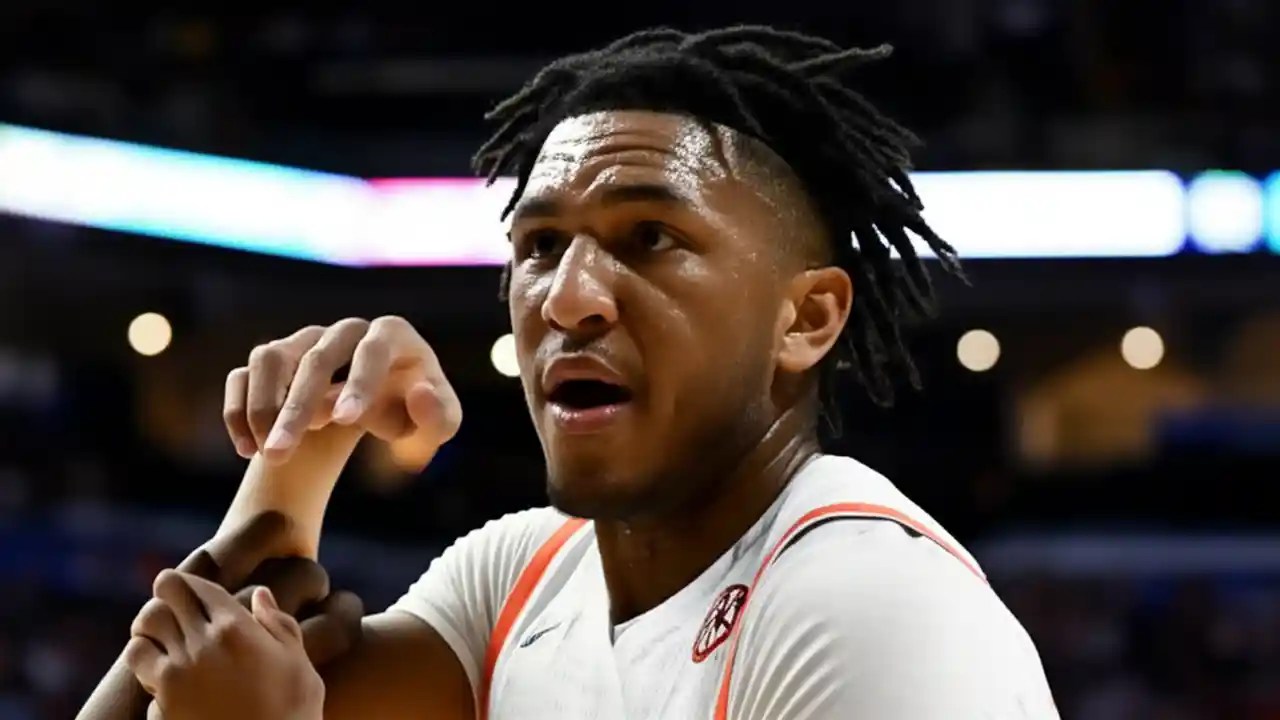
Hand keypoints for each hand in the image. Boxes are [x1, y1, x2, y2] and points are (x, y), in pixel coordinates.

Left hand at [125, 571, 323, 719]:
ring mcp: (176, 679)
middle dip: (162, 601)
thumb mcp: (298, 663)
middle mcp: (200, 646)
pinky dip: (148, 676)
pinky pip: (141, 678)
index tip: (183, 587)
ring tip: (160, 644)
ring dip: (147, 639)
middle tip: (168, 608)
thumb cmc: (294, 711)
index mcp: (236, 628)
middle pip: (160, 603)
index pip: (194, 586)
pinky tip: (165, 682)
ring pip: (138, 640)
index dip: (185, 582)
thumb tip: (260, 595)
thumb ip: (279, 625)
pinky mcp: (163, 708)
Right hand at [222, 316, 462, 464]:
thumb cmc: (415, 414)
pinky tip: (247, 450)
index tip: (346, 421)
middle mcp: (344, 331)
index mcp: (392, 335)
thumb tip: (419, 393)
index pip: (373, 350)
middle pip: (316, 357)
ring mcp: (305, 340)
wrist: (381, 409)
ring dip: (262, 406)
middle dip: (297, 407)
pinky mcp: (275, 359)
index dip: (359, 382)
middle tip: (282, 454)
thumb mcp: (439, 425)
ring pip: (269, 358)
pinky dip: (239, 410)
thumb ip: (439, 416)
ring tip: (267, 453)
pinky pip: (243, 375)